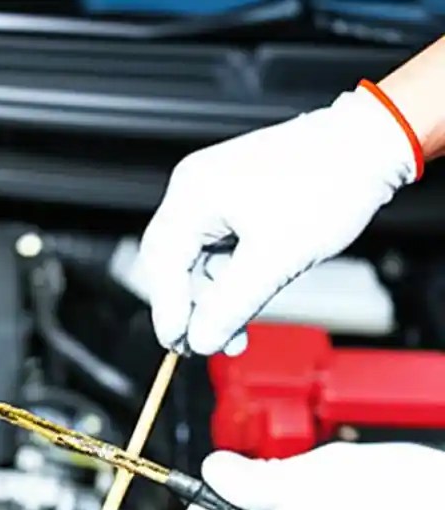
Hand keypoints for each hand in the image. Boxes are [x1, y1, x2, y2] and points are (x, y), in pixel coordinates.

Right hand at [136, 85, 418, 354]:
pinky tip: (245, 295)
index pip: (163, 266)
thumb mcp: (277, 258)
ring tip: (238, 328)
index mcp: (193, 195)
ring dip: (211, 295)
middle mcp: (193, 188)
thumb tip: (201, 338)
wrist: (368, 144)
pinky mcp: (230, 196)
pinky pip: (214, 245)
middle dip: (189, 306)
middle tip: (207, 341)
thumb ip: (232, 304)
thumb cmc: (330, 180)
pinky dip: (227, 275)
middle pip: (170, 262)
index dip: (168, 311)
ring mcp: (210, 189)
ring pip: (194, 258)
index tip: (179, 345)